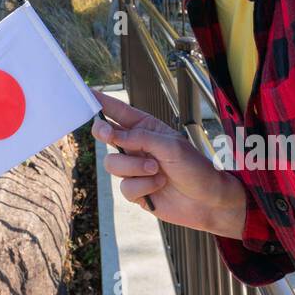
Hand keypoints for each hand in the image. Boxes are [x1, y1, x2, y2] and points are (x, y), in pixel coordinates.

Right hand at [90, 89, 245, 238]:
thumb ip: (139, 138)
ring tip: (157, 170)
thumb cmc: (195, 168)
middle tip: (108, 133)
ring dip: (135, 168)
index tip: (86, 93)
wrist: (208, 201)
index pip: (119, 112)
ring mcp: (135, 169)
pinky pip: (124, 187)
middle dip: (105, 134)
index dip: (102, 102)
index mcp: (146, 129)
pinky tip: (158, 186)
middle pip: (105, 136)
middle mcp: (137, 147)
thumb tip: (110, 133)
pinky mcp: (136, 191)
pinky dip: (142, 187)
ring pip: (112, 164)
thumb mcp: (170, 146)